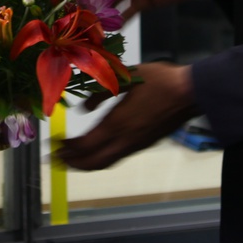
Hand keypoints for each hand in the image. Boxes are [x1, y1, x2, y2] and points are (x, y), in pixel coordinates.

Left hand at [56, 62, 197, 170]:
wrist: (190, 93)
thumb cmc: (159, 80)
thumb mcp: (126, 78)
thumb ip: (101, 93)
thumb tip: (82, 109)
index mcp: (118, 123)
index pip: (86, 145)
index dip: (67, 149)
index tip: (53, 146)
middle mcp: (126, 140)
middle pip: (94, 161)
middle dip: (72, 162)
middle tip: (55, 159)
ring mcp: (136, 144)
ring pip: (106, 162)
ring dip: (86, 164)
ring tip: (71, 160)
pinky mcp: (145, 144)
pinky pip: (118, 157)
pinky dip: (101, 160)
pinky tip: (96, 153)